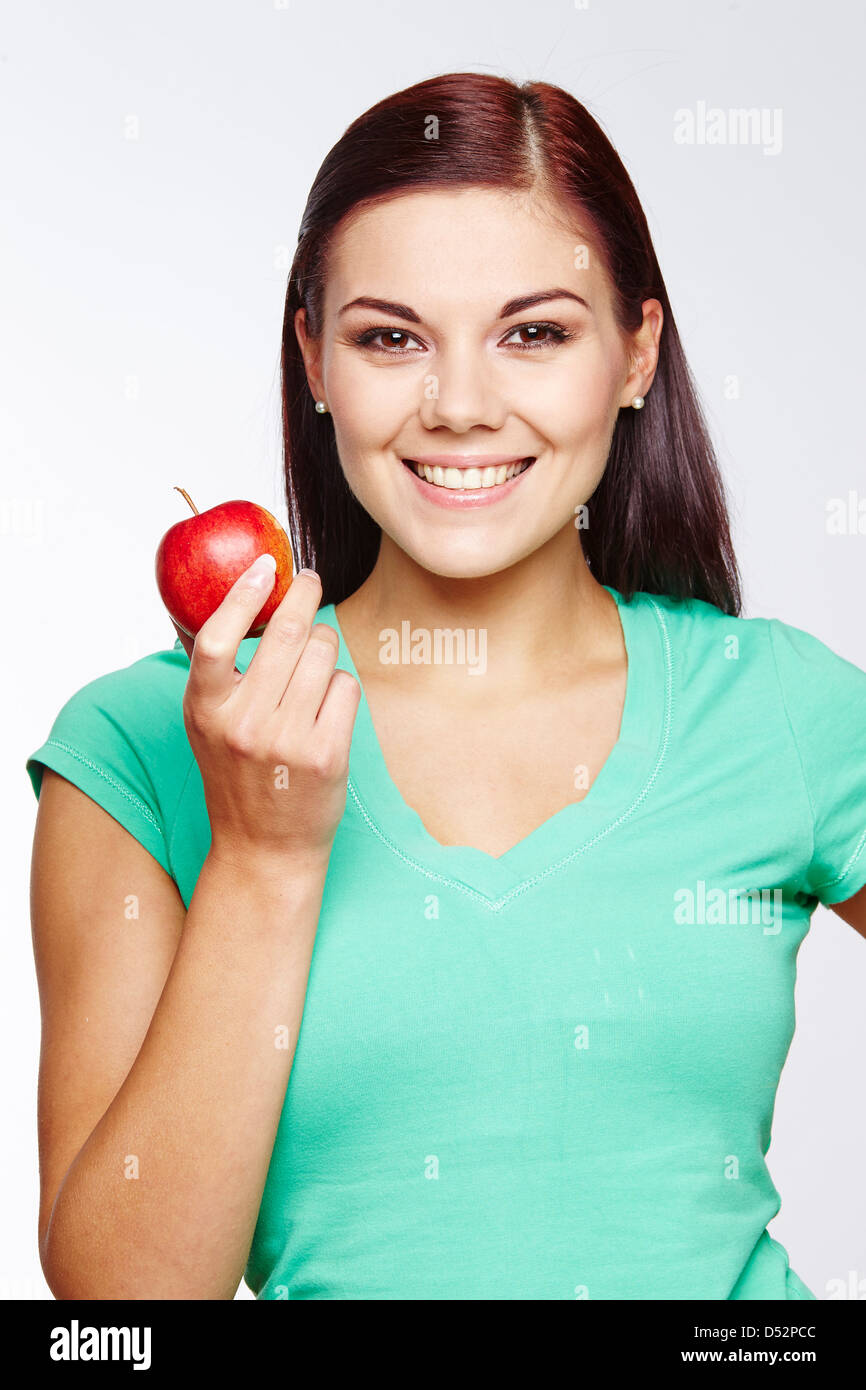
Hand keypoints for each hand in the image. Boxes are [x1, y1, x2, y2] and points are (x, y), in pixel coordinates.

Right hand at [174, 561, 360, 867]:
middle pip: (286, 634)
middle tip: (309, 581)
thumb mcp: (207, 725)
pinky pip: (346, 686)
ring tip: (314, 669)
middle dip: (304, 596)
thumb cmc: (238, 776)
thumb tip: (233, 599)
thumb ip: (216, 673)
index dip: (242, 594)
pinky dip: (342, 687)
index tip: (265, 565)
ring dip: (325, 648)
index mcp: (205, 709)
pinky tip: (328, 706)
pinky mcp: (326, 754)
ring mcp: (286, 739)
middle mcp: (243, 722)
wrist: (263, 848)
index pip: (216, 637)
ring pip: (323, 653)